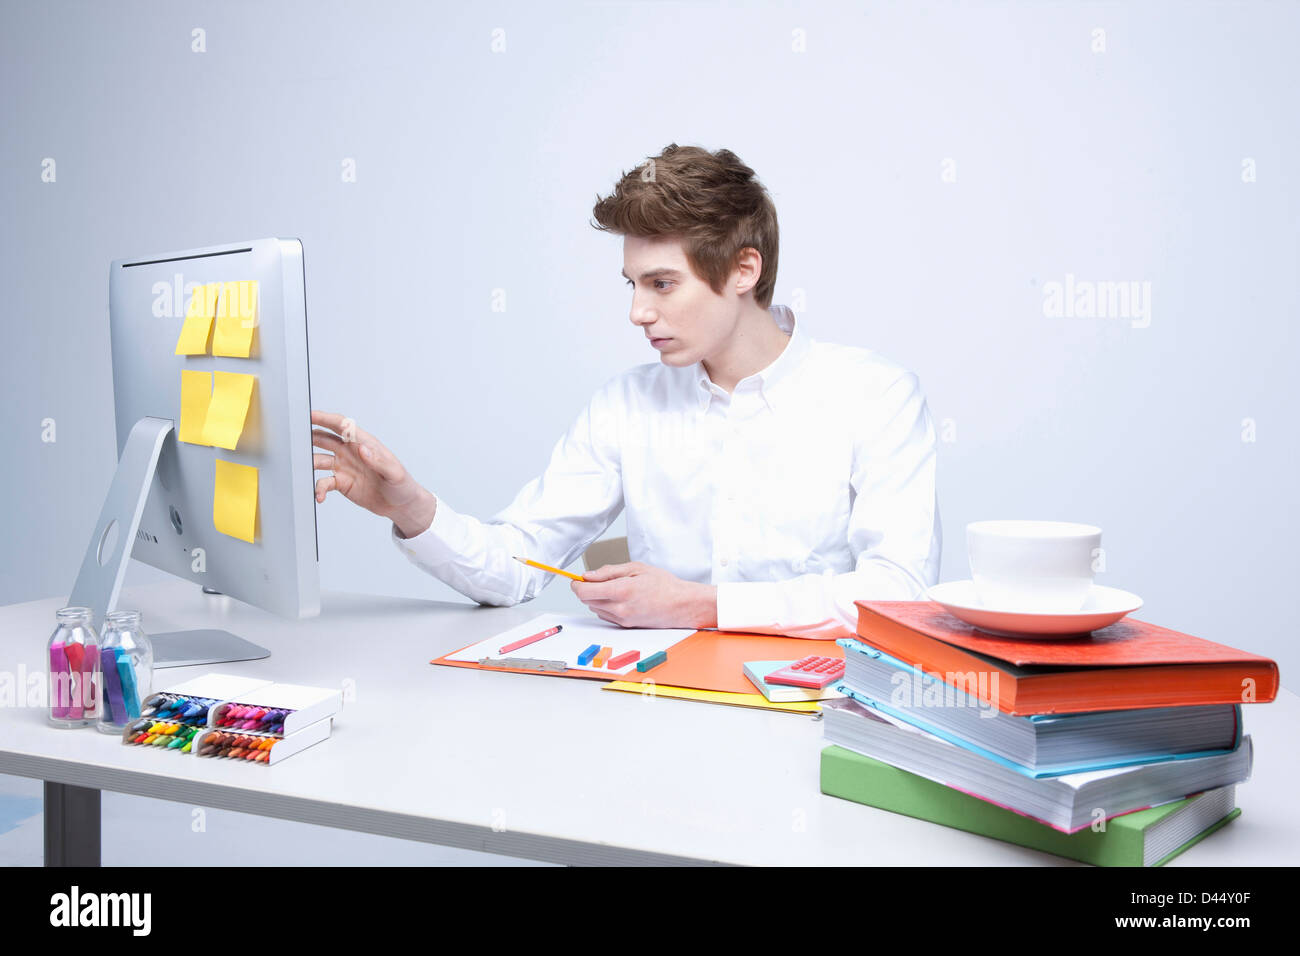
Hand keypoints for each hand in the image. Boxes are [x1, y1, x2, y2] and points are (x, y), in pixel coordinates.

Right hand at [311, 410, 435, 535]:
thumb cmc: (402, 485)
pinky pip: (323, 482)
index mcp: (364, 442)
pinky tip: (319, 496)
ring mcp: (344, 466)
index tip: (309, 415)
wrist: (400, 505)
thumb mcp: (394, 473)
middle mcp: (350, 452)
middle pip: (323, 438)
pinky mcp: (341, 482)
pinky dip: (318, 488)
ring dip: (309, 464)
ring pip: (318, 459)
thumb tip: (362, 448)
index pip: (341, 425)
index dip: (325, 418)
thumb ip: (378, 461)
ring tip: (301, 471)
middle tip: (294, 438)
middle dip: (308, 436)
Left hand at [571, 562, 717, 628]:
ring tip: (614, 588)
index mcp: (621, 591)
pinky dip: (607, 606)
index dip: (576, 585)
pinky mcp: (626, 626)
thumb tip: (588, 576)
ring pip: (595, 609)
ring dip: (597, 599)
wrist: (682, 605)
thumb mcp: (636, 568)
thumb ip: (609, 571)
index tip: (577, 579)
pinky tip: (621, 598)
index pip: (584, 592)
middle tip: (596, 580)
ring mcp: (622, 620)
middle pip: (587, 601)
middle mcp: (619, 608)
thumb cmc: (664, 585)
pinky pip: (606, 616)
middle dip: (587, 590)